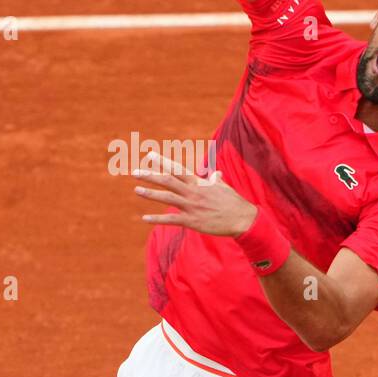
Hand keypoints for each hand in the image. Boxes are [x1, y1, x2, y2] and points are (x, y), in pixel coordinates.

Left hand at [132, 152, 256, 236]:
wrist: (242, 218)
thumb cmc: (233, 202)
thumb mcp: (223, 186)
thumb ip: (215, 179)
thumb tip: (216, 173)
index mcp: (198, 182)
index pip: (177, 169)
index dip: (162, 162)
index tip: (150, 155)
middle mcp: (192, 192)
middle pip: (168, 181)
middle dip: (151, 176)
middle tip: (135, 172)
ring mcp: (191, 206)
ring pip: (167, 198)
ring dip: (150, 194)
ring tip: (136, 190)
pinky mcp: (192, 221)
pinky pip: (171, 220)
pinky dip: (157, 219)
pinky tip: (145, 218)